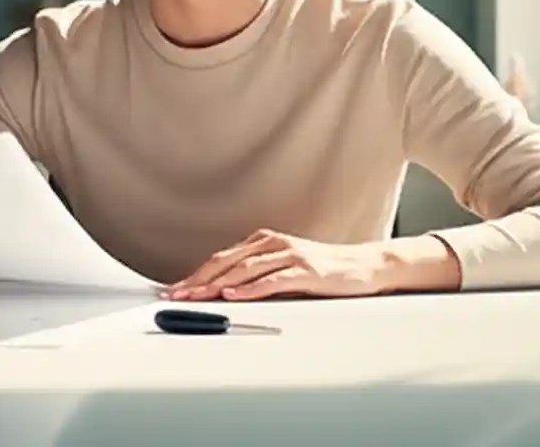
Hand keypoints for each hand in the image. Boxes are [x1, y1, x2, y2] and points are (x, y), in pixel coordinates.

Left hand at [165, 229, 396, 301]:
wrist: (364, 265)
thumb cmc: (322, 270)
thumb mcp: (283, 268)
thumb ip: (257, 275)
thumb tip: (221, 293)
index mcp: (264, 241)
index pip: (222, 258)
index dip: (196, 274)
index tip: (175, 289)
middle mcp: (273, 244)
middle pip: (227, 262)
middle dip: (198, 280)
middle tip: (176, 295)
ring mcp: (290, 255)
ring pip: (245, 269)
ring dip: (217, 285)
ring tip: (197, 297)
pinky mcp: (306, 271)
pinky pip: (273, 280)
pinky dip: (250, 289)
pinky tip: (234, 297)